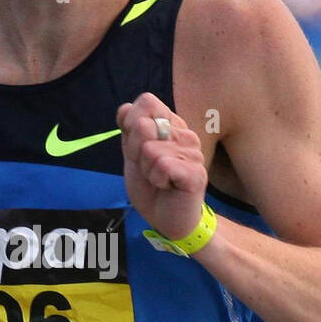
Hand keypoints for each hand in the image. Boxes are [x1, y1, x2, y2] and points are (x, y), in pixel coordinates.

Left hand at [116, 92, 206, 239]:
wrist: (166, 219)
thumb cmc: (152, 187)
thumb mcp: (133, 155)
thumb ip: (129, 130)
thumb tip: (124, 108)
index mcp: (171, 124)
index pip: (146, 102)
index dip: (132, 124)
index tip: (138, 149)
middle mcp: (185, 134)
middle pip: (143, 124)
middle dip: (135, 151)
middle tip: (149, 168)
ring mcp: (193, 152)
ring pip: (149, 149)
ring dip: (147, 170)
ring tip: (159, 180)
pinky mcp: (195, 172)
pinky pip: (162, 165)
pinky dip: (156, 180)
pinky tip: (167, 186)